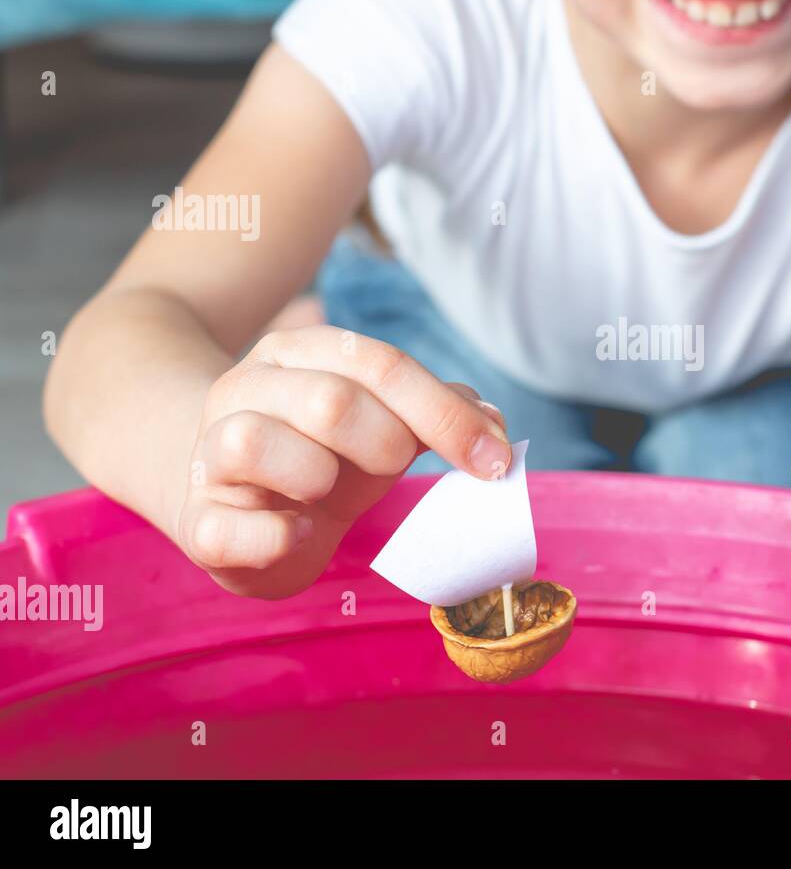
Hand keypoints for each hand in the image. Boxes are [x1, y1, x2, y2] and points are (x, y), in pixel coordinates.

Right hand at [175, 326, 510, 597]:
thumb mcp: (387, 424)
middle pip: (330, 401)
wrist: (239, 503)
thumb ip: (441, 412)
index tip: (495, 460)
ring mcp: (210, 450)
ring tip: (325, 494)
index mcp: (300, 352)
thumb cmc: (328, 458)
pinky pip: (224, 527)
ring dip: (318, 479)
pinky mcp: (196, 519)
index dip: (447, 415)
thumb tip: (493, 425)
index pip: (382, 364)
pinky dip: (275, 538)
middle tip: (391, 468)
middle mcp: (246, 387)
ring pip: (257, 442)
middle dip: (386, 445)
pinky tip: (299, 533)